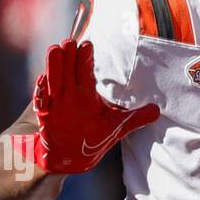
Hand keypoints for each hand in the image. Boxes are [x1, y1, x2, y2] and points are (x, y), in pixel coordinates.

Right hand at [27, 38, 158, 173]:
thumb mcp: (117, 127)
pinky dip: (41, 91)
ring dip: (53, 66)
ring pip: (53, 80)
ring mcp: (56, 104)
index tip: (87, 45)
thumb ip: (136, 118)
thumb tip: (158, 111)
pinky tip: (42, 80)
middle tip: (70, 42)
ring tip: (55, 50)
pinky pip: (41, 101)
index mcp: (86, 94)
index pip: (85, 72)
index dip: (85, 58)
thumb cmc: (93, 138)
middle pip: (68, 70)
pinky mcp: (45, 117)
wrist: (72, 157)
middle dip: (69, 56)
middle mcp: (70, 95)